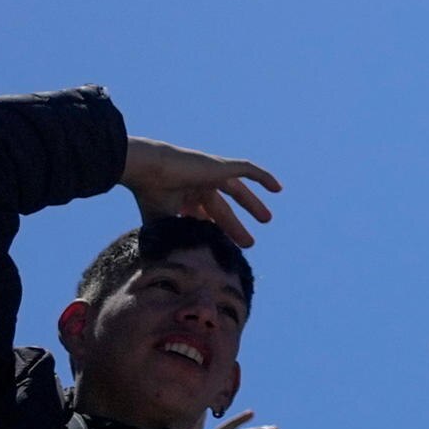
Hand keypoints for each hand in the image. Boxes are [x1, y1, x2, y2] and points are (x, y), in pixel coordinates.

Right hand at [120, 139, 282, 243]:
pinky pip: (248, 169)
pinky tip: (278, 189)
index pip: (202, 218)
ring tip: (267, 220)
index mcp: (182, 198)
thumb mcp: (165, 224)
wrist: (150, 169)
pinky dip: (263, 177)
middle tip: (249, 243)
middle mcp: (197, 185)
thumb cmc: (152, 197)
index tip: (220, 250)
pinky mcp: (221, 165)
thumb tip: (182, 263)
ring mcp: (210, 174)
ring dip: (252, 205)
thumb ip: (177, 239)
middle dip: (234, 226)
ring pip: (238, 191)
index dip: (212, 233)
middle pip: (222, 209)